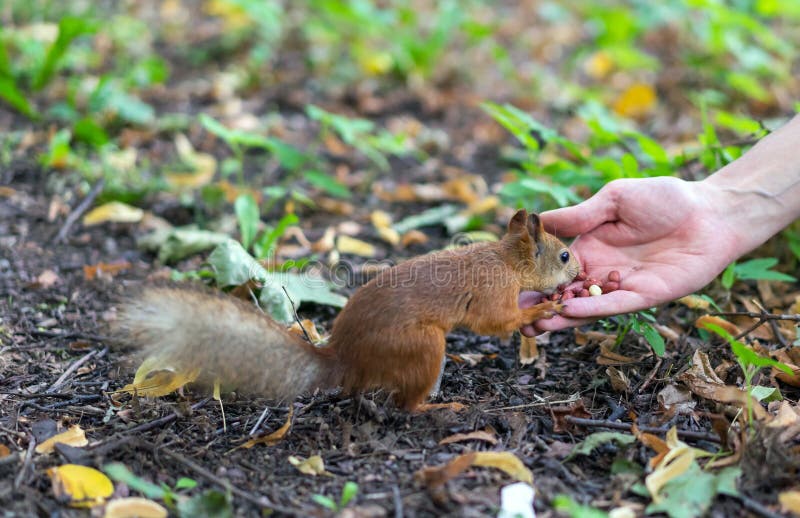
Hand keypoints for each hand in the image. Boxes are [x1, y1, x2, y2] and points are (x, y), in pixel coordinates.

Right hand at [520, 176, 740, 333]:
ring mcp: (621, 286)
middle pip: (564, 293)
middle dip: (539, 305)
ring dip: (559, 316)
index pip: (555, 267)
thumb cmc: (664, 198)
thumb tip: (538, 218)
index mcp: (590, 248)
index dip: (533, 277)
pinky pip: (612, 306)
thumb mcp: (613, 199)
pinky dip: (590, 309)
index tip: (507, 285)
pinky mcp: (644, 297)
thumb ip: (579, 214)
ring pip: (584, 306)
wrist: (711, 212)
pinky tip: (569, 311)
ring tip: (532, 324)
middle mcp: (602, 271)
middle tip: (510, 315)